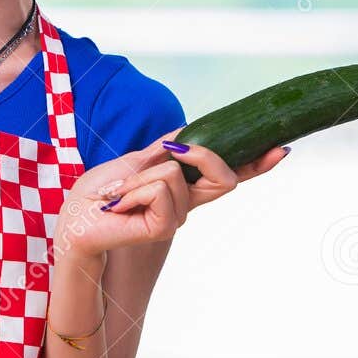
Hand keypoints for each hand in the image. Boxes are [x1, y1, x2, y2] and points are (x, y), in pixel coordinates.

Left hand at [53, 130, 288, 260]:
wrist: (74, 220)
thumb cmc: (98, 193)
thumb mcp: (134, 160)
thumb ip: (164, 151)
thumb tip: (187, 130)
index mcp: (183, 187)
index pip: (228, 176)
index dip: (256, 165)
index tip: (282, 147)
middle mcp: (187, 204)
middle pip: (224, 175)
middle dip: (202, 153)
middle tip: (167, 151)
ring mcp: (178, 218)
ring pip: (176, 173)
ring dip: (140, 176)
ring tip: (121, 193)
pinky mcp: (165, 227)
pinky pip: (161, 187)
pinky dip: (134, 187)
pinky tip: (119, 205)